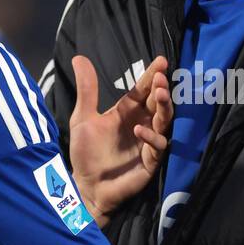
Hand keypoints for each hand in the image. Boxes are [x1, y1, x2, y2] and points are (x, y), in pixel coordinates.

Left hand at [68, 54, 171, 225]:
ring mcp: (147, 142)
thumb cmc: (86, 153)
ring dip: (164, 106)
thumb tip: (79, 57)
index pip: (143, 90)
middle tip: (162, 77)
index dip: (152, 75)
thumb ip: (86, 90)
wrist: (86, 186)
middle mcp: (141, 123)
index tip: (161, 61)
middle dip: (162, 88)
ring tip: (161, 93)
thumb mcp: (83, 118)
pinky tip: (139, 129)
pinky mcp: (150, 161)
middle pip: (157, 102)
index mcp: (127, 112)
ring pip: (164, 120)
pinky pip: (158, 146)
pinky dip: (151, 136)